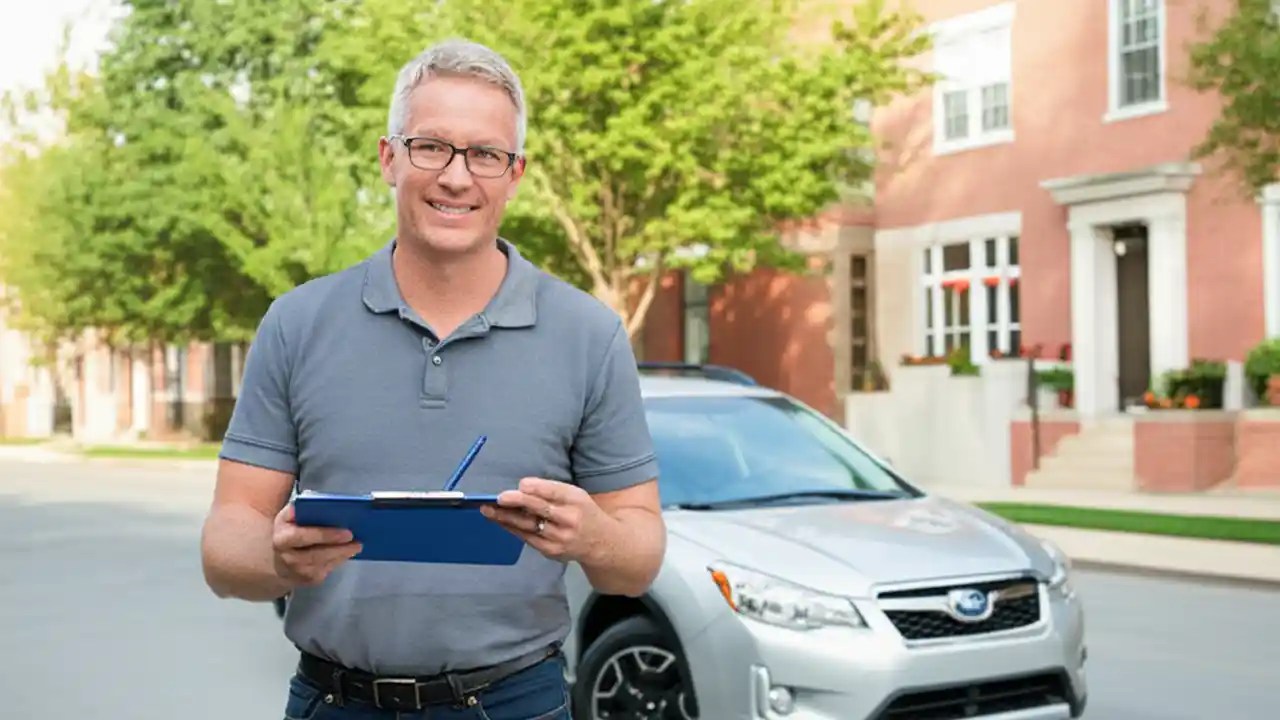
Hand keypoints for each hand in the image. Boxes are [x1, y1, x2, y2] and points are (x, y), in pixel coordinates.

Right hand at [271, 503, 361, 586]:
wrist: (278, 559)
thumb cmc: (288, 533)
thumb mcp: (287, 518)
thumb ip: (299, 508)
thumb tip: (316, 501)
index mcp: (282, 539)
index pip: (302, 536)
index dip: (325, 535)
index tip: (345, 532)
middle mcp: (288, 558)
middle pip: (317, 554)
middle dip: (339, 547)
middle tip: (356, 540)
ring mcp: (299, 572)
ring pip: (326, 563)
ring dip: (343, 554)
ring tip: (357, 545)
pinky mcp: (311, 580)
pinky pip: (329, 569)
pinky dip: (340, 559)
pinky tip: (348, 551)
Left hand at [481, 477, 612, 562]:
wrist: (601, 543)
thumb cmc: (583, 513)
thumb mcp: (575, 495)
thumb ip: (551, 491)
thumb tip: (521, 487)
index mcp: (577, 501)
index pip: (555, 492)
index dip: (537, 489)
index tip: (521, 485)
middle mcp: (570, 520)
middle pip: (540, 509)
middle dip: (517, 503)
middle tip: (499, 498)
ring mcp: (560, 538)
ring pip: (528, 526)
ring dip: (506, 518)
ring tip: (488, 510)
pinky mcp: (551, 551)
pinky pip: (527, 538)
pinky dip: (512, 528)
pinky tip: (500, 521)